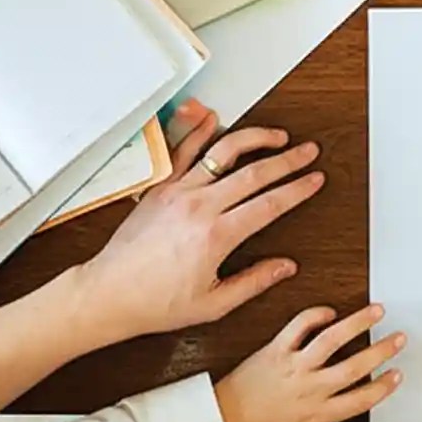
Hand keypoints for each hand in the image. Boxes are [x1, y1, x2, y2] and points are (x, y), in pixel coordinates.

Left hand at [75, 100, 324, 343]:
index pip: (270, 204)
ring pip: (223, 153)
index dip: (298, 189)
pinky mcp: (159, 188)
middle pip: (255, 173)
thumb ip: (254, 282)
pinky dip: (198, 131)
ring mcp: (177, 193)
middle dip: (288, 159)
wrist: (108, 294)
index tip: (314, 179)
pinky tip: (213, 117)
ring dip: (254, 138)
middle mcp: (199, 207)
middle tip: (308, 152)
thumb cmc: (155, 302)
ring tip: (275, 136)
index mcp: (216, 236)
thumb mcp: (214, 303)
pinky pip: (182, 152)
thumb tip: (284, 267)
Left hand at [215, 304, 405, 421]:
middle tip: (398, 337)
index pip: (363, 397)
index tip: (396, 374)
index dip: (385, 385)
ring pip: (332, 339)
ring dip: (358, 323)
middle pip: (355, 365)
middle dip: (382, 350)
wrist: (223, 420)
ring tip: (376, 311)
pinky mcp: (276, 349)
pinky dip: (316, 314)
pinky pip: (298, 326)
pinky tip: (330, 310)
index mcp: (319, 413)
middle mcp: (310, 387)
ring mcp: (294, 366)